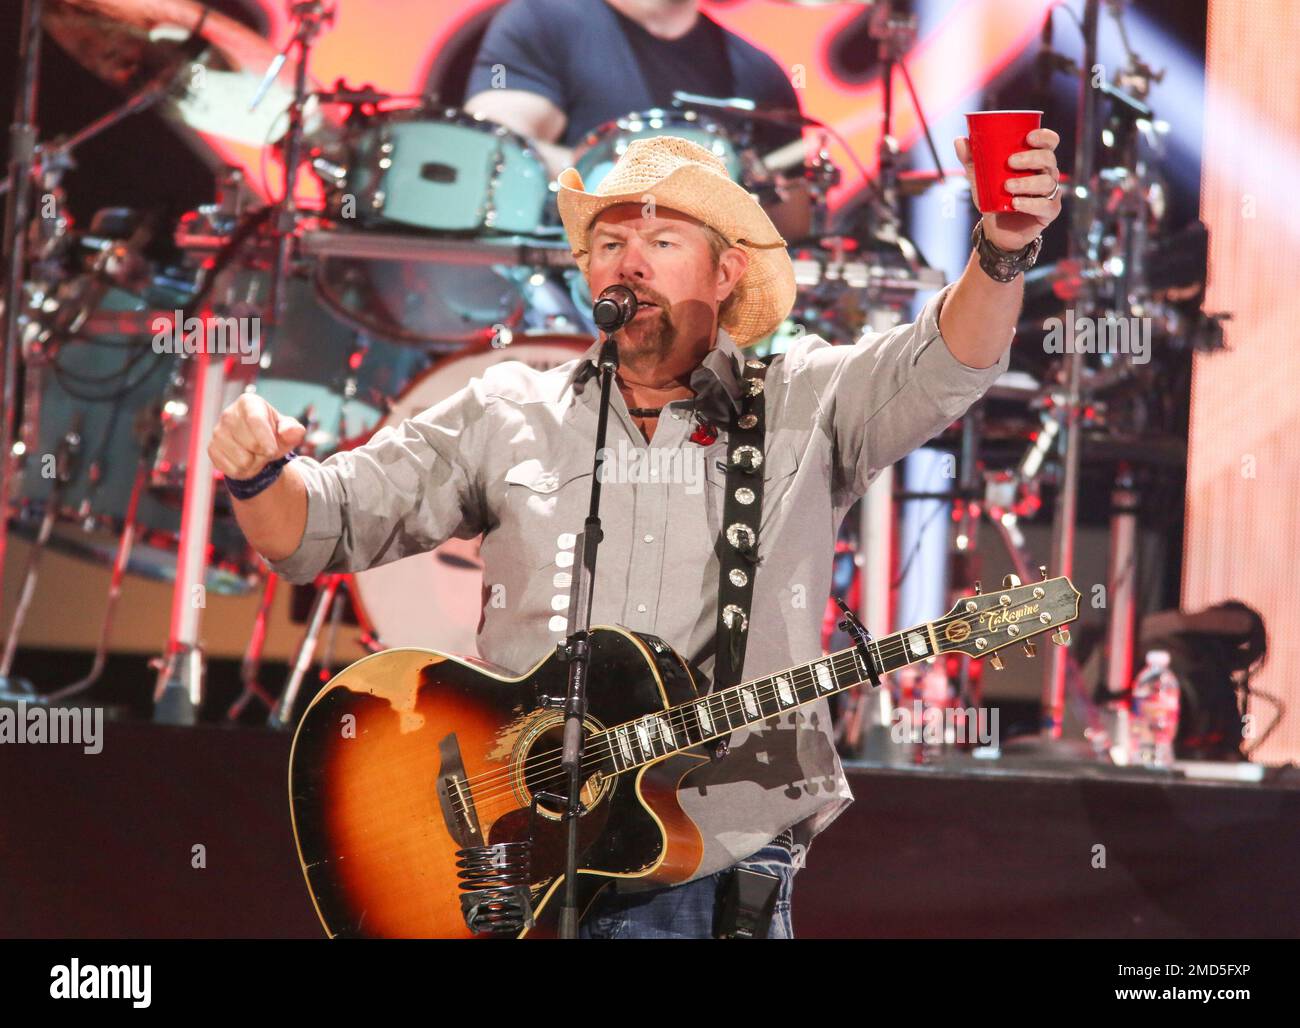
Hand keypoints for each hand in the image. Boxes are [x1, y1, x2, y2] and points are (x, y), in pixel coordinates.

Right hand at [208, 393, 305, 480]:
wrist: (257, 447)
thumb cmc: (274, 434)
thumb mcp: (288, 430)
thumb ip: (293, 430)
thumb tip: (292, 431)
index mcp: (248, 402)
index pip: (255, 420)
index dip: (266, 439)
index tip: (272, 451)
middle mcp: (228, 414)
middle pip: (250, 444)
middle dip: (264, 453)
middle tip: (266, 449)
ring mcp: (217, 432)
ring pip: (241, 460)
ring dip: (255, 463)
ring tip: (256, 454)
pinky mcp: (211, 449)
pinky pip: (231, 469)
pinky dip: (243, 471)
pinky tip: (245, 460)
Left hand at [954, 127, 1062, 250]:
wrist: (995, 228)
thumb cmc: (993, 197)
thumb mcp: (980, 177)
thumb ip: (971, 159)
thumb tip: (959, 140)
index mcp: (1036, 159)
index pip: (1049, 142)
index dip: (1044, 137)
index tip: (1029, 137)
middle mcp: (1047, 173)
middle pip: (1048, 159)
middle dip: (1031, 158)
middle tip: (1010, 162)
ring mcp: (1050, 193)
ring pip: (1047, 182)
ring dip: (1027, 183)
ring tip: (1007, 186)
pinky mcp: (1049, 212)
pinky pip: (1045, 205)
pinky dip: (1029, 204)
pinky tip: (1015, 203)